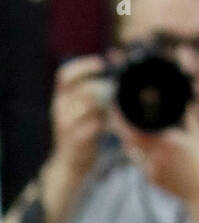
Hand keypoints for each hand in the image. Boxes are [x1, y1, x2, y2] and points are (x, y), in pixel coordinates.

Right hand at [50, 56, 110, 180]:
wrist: (70, 163)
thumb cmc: (81, 129)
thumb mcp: (80, 107)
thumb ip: (94, 87)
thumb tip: (115, 60)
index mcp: (61, 98)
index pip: (65, 76)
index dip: (83, 66)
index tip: (101, 63)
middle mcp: (60, 109)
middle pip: (82, 89)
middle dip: (102, 88)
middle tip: (114, 91)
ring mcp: (67, 125)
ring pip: (89, 107)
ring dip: (106, 106)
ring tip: (110, 111)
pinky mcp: (77, 139)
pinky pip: (95, 124)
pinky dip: (106, 122)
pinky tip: (109, 124)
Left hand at [114, 105, 198, 204]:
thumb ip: (190, 120)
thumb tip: (188, 106)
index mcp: (166, 143)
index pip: (134, 131)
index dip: (122, 121)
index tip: (118, 110)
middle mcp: (155, 156)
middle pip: (128, 141)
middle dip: (123, 129)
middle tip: (120, 119)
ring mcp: (151, 170)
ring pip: (134, 153)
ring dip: (133, 143)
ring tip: (140, 135)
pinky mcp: (152, 180)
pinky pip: (143, 164)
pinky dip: (145, 156)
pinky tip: (158, 155)